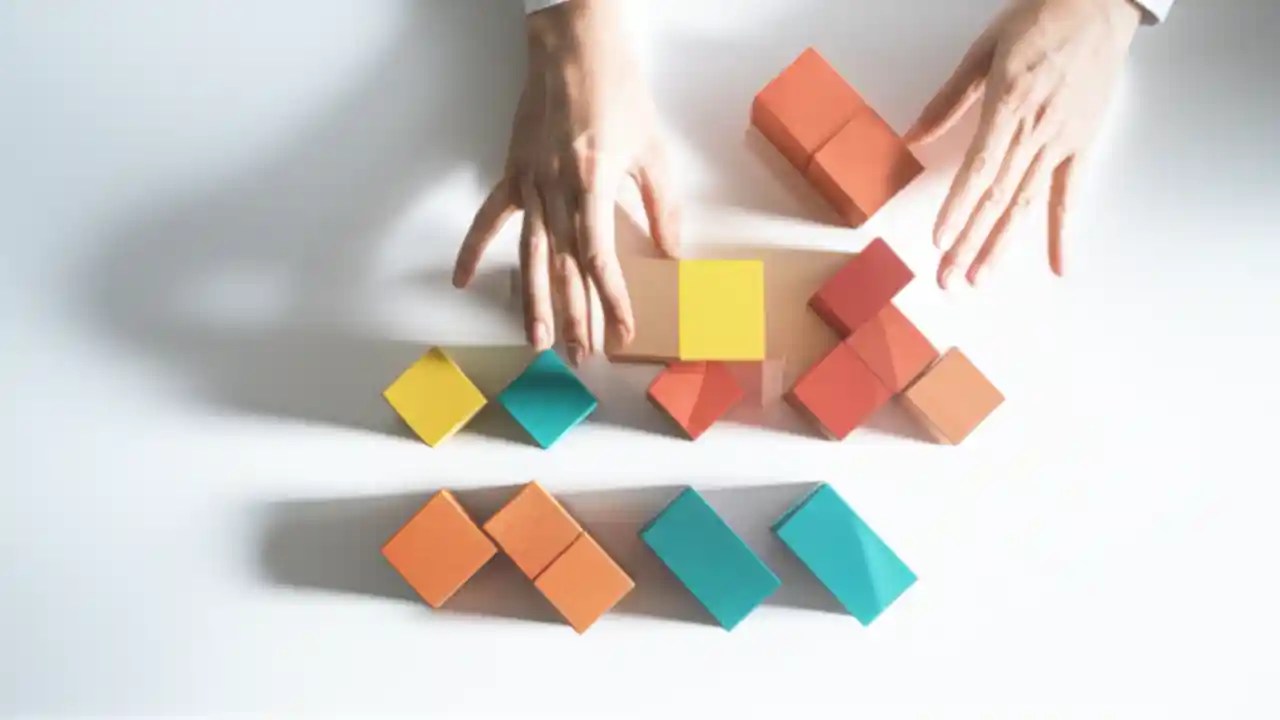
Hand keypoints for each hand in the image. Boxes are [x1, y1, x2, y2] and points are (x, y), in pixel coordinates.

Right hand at [453, 0, 679, 364]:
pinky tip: (463, 281)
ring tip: (537, 341)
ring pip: (528, 254)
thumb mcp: (652, 148)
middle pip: (562, 267)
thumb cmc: (618, 92)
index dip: (611, 298)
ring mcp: (529, 184)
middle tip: (581, 356)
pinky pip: (490, 217)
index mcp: (591, 186)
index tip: (622, 331)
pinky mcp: (513, 172)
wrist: (573, 46)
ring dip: (532, 301)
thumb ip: (661, 205)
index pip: (599, 258)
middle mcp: (556, 191)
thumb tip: (672, 253)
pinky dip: (474, 249)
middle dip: (574, 315)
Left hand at [906, 0, 1141, 286]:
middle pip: (997, 197)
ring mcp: (1061, 141)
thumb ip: (948, 100)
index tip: (940, 240)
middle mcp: (1036, 131)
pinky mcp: (1082, 144)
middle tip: (949, 279)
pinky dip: (1062, 231)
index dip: (959, 209)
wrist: (1099, 3)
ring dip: (1002, 246)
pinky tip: (1057, 266)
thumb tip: (912, 138)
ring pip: (1027, 204)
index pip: (979, 170)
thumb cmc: (1038, 20)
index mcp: (1008, 105)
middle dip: (970, 242)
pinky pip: (1071, 195)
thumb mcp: (983, 52)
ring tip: (979, 280)